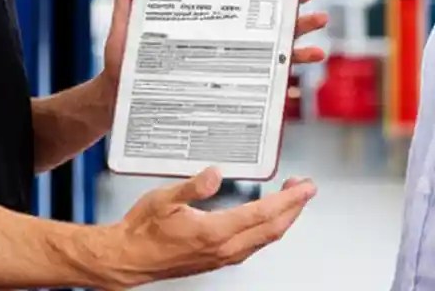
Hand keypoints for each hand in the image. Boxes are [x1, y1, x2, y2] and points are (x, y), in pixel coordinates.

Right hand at [97, 168, 316, 288]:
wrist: (129, 258)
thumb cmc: (143, 229)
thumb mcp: (164, 198)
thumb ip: (193, 186)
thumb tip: (215, 173)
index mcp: (214, 231)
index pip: (263, 214)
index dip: (289, 199)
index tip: (305, 187)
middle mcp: (223, 248)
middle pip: (272, 229)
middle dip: (293, 208)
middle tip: (305, 188)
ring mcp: (221, 257)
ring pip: (264, 239)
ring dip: (282, 219)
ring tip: (289, 200)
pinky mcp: (216, 260)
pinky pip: (252, 246)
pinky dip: (267, 230)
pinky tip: (265, 220)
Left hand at [100, 0, 330, 90]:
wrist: (118, 103)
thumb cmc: (124, 65)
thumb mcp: (125, 26)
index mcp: (208, 27)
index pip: (247, 7)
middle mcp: (223, 49)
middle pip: (269, 32)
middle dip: (299, 23)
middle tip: (319, 15)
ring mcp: (227, 75)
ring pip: (271, 64)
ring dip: (297, 57)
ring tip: (316, 53)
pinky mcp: (224, 101)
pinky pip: (258, 100)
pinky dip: (278, 96)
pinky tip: (292, 92)